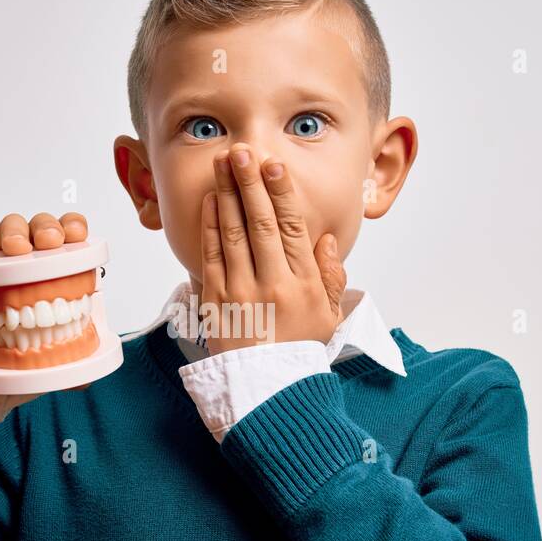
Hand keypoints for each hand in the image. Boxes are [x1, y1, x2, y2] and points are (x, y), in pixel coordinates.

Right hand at [0, 211, 91, 394]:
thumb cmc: (5, 352)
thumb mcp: (39, 360)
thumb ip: (64, 367)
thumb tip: (82, 382)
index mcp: (50, 271)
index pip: (65, 234)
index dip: (72, 226)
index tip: (77, 236)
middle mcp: (23, 259)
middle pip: (37, 226)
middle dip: (46, 228)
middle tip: (50, 244)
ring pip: (6, 227)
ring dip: (14, 232)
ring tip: (17, 250)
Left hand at [200, 145, 345, 355]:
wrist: (267, 390)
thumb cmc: (299, 349)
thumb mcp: (329, 316)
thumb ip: (331, 276)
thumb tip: (324, 239)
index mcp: (303, 285)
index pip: (291, 228)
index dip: (281, 193)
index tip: (274, 165)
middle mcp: (271, 284)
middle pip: (259, 223)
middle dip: (250, 183)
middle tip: (242, 150)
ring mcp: (240, 292)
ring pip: (233, 233)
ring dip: (228, 194)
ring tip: (223, 163)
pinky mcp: (215, 301)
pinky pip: (211, 256)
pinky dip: (211, 226)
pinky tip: (212, 200)